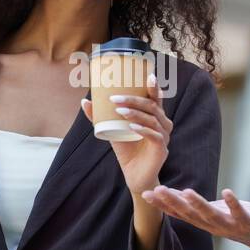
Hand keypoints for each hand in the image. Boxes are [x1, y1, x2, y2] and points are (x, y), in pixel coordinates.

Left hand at [81, 72, 170, 194]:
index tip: (148, 75)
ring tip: (119, 111)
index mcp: (155, 116)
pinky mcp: (162, 149)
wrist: (134, 175)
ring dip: (136, 113)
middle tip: (114, 99)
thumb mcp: (112, 130)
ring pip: (152, 119)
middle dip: (133, 100)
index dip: (154, 87)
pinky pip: (154, 136)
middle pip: (152, 106)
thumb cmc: (126, 149)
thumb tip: (85, 101)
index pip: (156, 98)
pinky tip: (132, 127)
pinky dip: (143, 130)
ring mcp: (164, 136)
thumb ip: (100, 117)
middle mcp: (163, 123)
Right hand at [140, 186, 249, 249]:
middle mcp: (215, 226)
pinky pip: (240, 213)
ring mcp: (232, 226)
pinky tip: (225, 192)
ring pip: (211, 216)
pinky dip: (232, 203)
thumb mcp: (215, 212)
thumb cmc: (241, 220)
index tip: (145, 193)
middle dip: (173, 202)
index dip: (162, 204)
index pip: (179, 213)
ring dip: (198, 204)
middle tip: (157, 190)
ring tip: (186, 191)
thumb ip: (196, 206)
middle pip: (190, 214)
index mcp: (205, 222)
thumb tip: (173, 194)